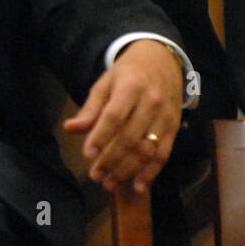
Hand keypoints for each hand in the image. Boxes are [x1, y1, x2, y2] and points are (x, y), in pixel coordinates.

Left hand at [63, 40, 183, 193]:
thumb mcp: (104, 83)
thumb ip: (90, 108)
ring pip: (148, 149)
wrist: (162, 60)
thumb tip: (70, 129)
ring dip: (129, 170)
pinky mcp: (175, 127)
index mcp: (130, 87)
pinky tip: (138, 185)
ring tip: (111, 184)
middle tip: (96, 176)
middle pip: (131, 137)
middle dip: (112, 160)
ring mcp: (166, 117)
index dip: (101, 137)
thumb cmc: (127, 73)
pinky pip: (164, 153)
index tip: (87, 155)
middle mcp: (151, 103)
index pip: (114, 117)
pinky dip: (151, 171)